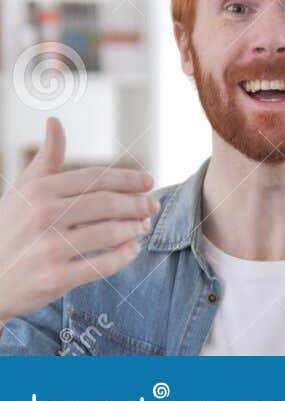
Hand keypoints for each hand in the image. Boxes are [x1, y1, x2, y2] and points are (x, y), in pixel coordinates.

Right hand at [0, 118, 156, 321]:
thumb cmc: (9, 229)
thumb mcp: (22, 191)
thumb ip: (46, 158)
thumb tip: (55, 121)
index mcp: (38, 191)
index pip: (96, 178)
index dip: (128, 178)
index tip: (148, 182)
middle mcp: (42, 216)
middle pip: (108, 203)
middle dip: (138, 203)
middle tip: (153, 205)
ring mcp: (48, 248)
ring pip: (110, 232)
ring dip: (135, 228)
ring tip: (143, 226)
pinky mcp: (54, 278)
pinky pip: (102, 265)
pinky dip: (124, 256)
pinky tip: (133, 249)